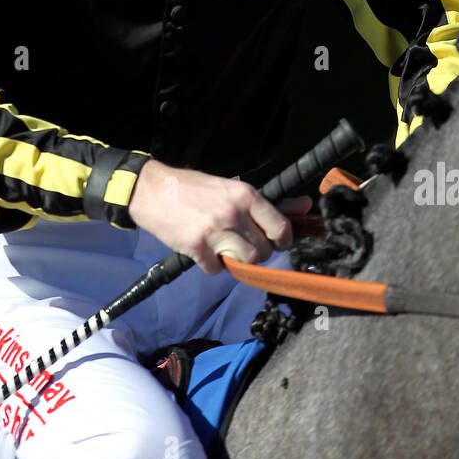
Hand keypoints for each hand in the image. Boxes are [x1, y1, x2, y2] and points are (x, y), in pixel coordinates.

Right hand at [127, 158, 311, 274]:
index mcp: (246, 195)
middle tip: (242, 243)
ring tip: (224, 248)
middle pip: (263, 251)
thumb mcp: (233, 188)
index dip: (282, 241)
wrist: (153, 190)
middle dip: (256, 252)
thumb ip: (270, 202)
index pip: (281, 229)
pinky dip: (212, 264)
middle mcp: (234, 213)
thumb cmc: (195, 188)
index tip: (275, 242)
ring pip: (245, 262)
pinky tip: (204, 250)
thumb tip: (306, 206)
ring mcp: (215, 231)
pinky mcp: (196, 247)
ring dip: (237, 260)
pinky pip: (217, 269)